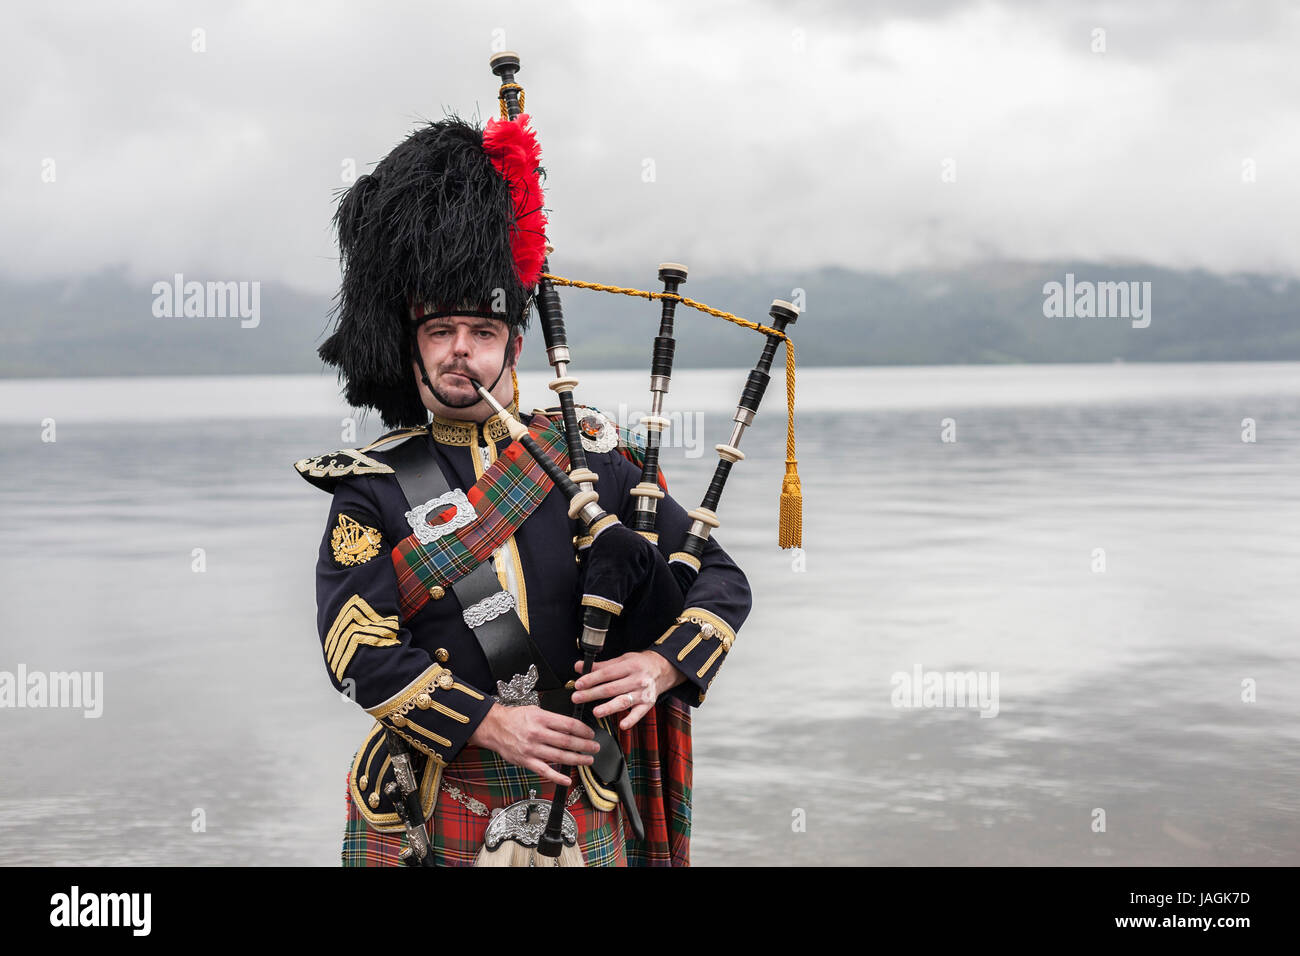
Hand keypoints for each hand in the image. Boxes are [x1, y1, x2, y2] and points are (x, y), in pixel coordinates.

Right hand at [467, 703, 599, 786]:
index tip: (590, 733)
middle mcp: (538, 734)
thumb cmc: (515, 718)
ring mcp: (532, 749)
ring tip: (588, 759)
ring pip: (560, 756)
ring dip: (577, 759)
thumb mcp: (535, 710)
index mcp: (542, 719)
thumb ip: (552, 718)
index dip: (583, 730)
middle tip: (595, 747)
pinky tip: (568, 779)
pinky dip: (557, 777)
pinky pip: (545, 771)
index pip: (569, 725)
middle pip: (567, 741)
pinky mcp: (527, 761)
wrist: (494, 727)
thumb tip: (571, 726)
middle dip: (585, 745)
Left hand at [571, 650, 685, 730]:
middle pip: (611, 688)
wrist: (662, 669)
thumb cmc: (639, 664)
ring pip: (623, 701)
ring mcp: (643, 693)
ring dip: (608, 707)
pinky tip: (622, 725)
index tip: (578, 684)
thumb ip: (600, 666)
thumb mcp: (621, 660)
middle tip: (577, 698)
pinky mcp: (647, 704)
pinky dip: (631, 720)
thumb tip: (579, 667)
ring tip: (596, 712)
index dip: (592, 679)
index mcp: (629, 666)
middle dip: (592, 694)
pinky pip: (638, 714)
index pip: (607, 673)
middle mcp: (637, 679)